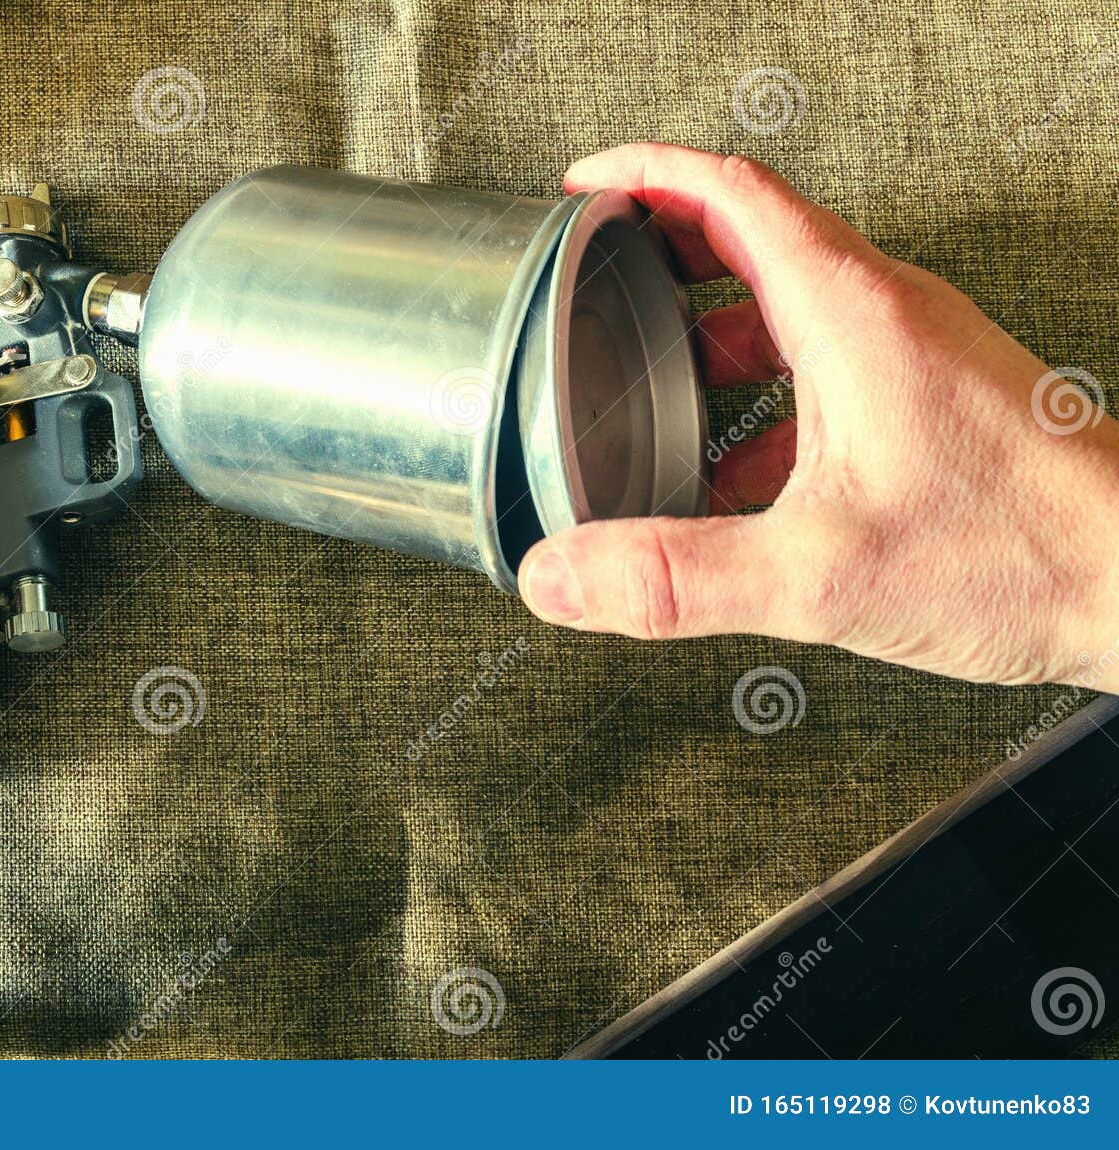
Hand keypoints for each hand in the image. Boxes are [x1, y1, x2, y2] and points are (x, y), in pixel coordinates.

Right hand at [518, 143, 1118, 686]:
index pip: (730, 192)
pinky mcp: (927, 402)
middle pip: (751, 241)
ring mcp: (910, 355)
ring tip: (650, 383)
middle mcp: (884, 316)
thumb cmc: (1025, 550)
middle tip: (599, 278)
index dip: (644, 175)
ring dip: (711, 338)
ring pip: (787, 311)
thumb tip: (564, 575)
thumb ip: (677, 576)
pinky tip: (732, 471)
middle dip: (660, 255)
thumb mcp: (819, 573)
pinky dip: (759, 399)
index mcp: (849, 314)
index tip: (586, 184)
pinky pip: (822, 371)